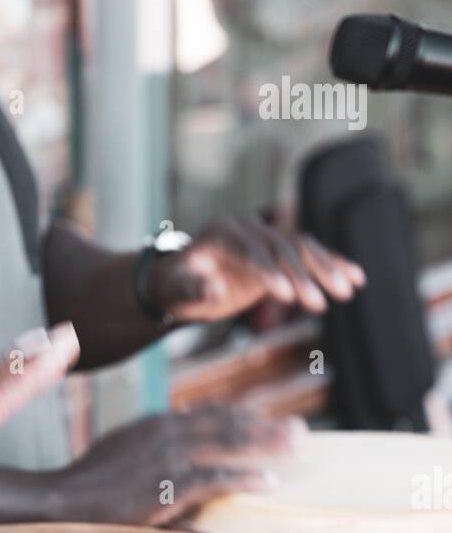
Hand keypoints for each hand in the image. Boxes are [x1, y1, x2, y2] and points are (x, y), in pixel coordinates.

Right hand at [58, 405, 298, 525]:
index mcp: (155, 423)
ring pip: (230, 442)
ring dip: (268, 443)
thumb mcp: (121, 451)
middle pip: (228, 422)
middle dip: (267, 425)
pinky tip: (269, 482)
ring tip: (297, 446)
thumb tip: (183, 444)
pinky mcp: (168, 484)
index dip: (244, 417)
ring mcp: (169, 456)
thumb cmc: (86, 484)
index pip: (210, 414)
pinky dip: (246, 478)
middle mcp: (166, 431)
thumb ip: (154, 445)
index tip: (269, 421)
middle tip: (300, 432)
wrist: (60, 500)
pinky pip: (217, 477)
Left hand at [154, 215, 365, 322]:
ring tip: (348, 292)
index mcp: (223, 233)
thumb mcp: (177, 290)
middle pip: (283, 247)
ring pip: (304, 248)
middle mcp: (250, 228)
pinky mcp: (280, 251)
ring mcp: (267, 237)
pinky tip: (356, 279)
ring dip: (327, 270)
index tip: (286, 298)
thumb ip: (193, 288)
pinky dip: (333, 266)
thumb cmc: (176, 286)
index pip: (252, 250)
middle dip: (303, 276)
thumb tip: (213, 287)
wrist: (181, 278)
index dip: (269, 272)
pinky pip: (311, 255)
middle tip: (319, 305)